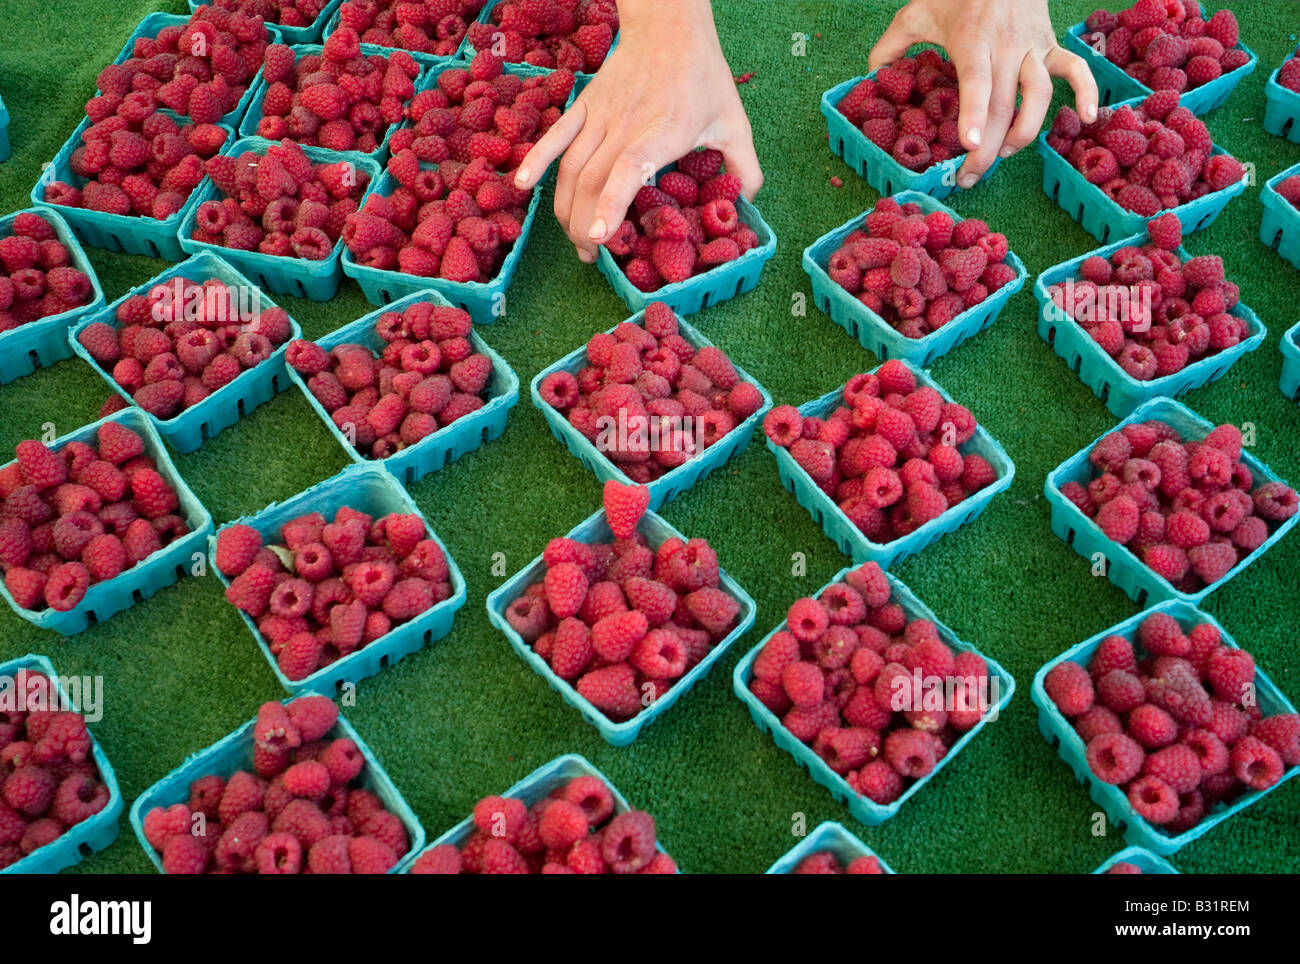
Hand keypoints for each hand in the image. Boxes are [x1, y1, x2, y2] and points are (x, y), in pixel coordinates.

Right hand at [512, 0, 761, 262]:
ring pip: (570, 167)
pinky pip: (555, 136)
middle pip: (591, 181)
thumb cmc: (703, 77)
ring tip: (576, 240)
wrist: (669, 26)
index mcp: (664, 131)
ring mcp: (601, 115)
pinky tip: (522, 187)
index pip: (629, 169)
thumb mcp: (735, 122)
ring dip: (566, 209)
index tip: (600, 236)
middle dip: (584, 226)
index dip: (611, 203)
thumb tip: (745, 208)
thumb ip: (744, 169)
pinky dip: (537, 161)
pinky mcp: (585, 105)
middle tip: (592, 257)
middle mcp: (627, 124)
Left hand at [868, 0, 1098, 187]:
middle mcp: (1008, 46)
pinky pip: (1076, 69)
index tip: (967, 145)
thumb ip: (890, 47)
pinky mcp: (1051, 45)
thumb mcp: (917, 12)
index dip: (973, 115)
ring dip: (1024, 132)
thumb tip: (870, 78)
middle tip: (967, 178)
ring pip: (1039, 96)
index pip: (977, 82)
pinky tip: (1088, 118)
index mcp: (972, 39)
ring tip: (1004, 155)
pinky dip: (1087, 91)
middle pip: (1003, 105)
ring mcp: (1033, 46)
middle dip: (987, 148)